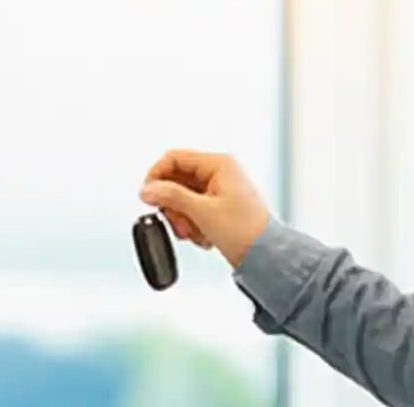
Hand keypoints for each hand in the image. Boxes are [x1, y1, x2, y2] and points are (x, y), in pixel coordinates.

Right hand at [139, 149, 270, 267]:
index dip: (157, 175)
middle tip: (177, 221)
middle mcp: (219, 173)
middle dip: (172, 204)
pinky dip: (192, 224)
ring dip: (182, 217)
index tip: (148, 195)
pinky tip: (202, 235)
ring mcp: (218, 190)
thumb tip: (148, 190)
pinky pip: (192, 209)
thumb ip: (172, 197)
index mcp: (219, 164)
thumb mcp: (202, 212)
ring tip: (192, 232)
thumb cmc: (246, 231)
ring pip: (182, 197)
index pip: (175, 158)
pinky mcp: (218, 206)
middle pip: (176, 179)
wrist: (266, 256)